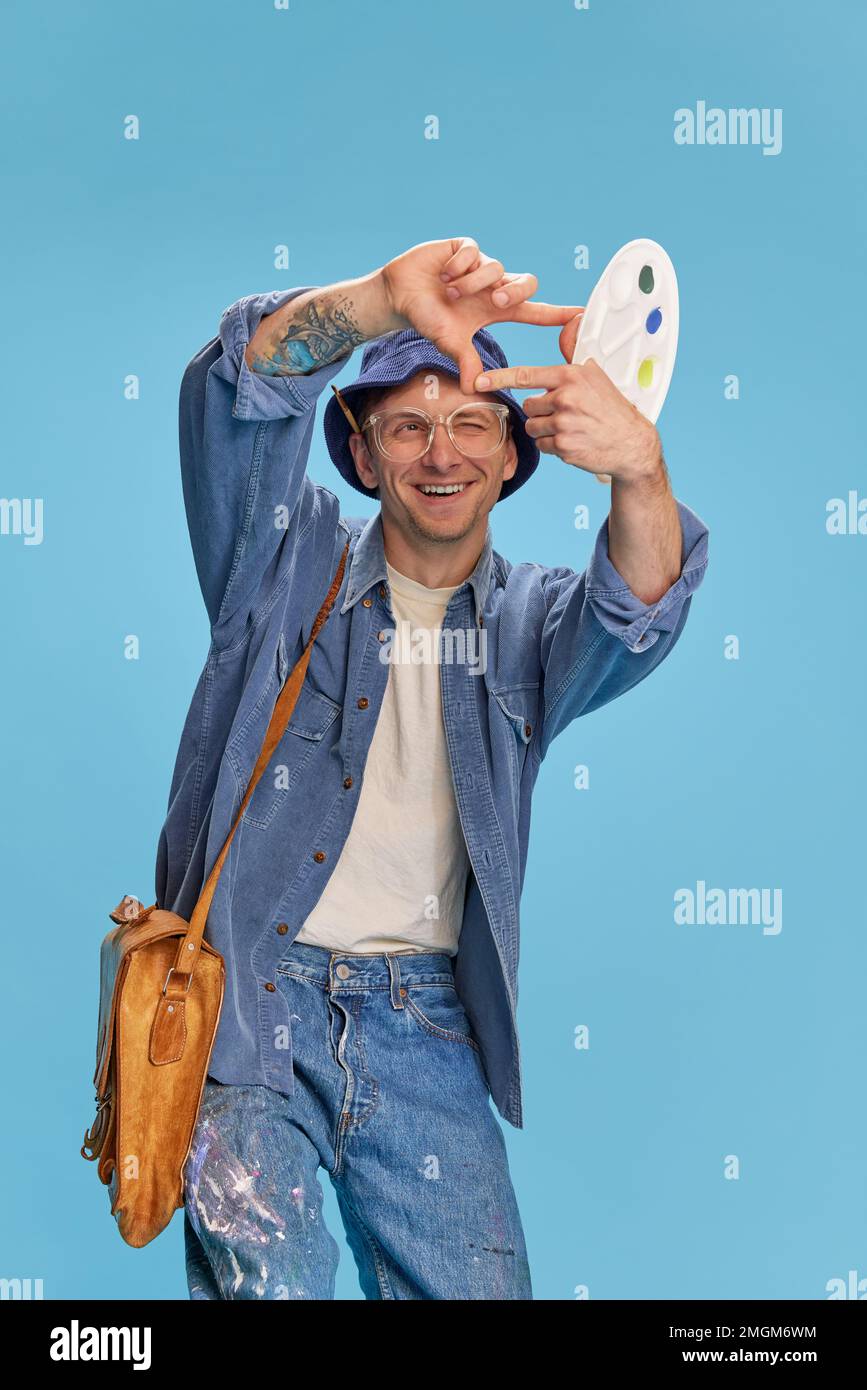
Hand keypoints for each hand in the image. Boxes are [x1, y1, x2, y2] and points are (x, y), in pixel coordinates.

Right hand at [379, 237, 583, 393]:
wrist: (399, 295)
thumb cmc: (427, 318)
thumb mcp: (449, 342)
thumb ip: (465, 361)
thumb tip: (472, 389)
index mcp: (496, 310)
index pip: (534, 312)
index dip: (556, 314)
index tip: (579, 316)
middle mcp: (493, 286)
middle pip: (527, 283)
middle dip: (515, 292)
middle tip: (495, 301)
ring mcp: (481, 265)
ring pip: (496, 268)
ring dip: (473, 283)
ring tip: (450, 291)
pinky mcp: (465, 247)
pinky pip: (474, 252)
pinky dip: (458, 266)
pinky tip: (443, 274)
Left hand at [475, 318, 662, 484]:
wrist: (631, 442)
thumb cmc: (613, 408)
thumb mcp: (595, 375)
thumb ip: (573, 354)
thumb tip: (571, 321)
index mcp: (571, 376)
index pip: (526, 375)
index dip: (500, 378)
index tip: (479, 380)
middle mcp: (566, 398)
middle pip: (529, 405)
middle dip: (540, 411)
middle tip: (563, 414)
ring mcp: (564, 424)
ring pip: (533, 427)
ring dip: (545, 430)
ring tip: (569, 428)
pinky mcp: (564, 446)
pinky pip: (543, 446)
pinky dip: (553, 446)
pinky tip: (573, 441)